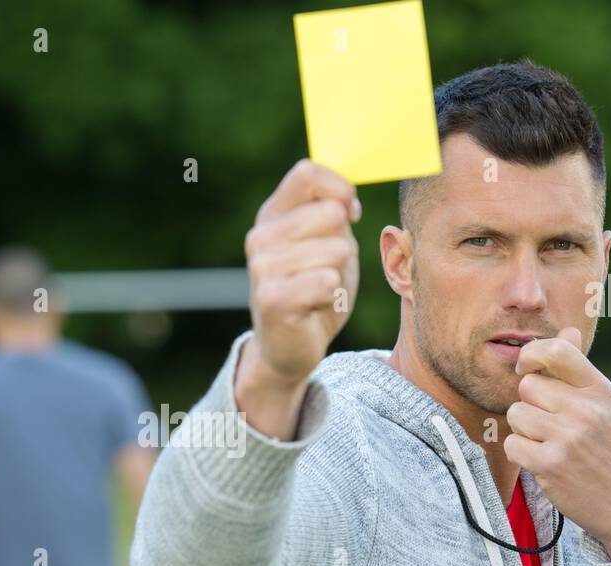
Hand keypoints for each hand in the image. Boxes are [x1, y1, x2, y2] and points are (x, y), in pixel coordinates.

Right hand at [237, 160, 360, 437]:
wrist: (290, 347)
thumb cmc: (314, 290)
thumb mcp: (329, 242)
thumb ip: (334, 213)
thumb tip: (345, 200)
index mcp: (273, 215)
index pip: (308, 173)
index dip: (340, 189)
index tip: (349, 214)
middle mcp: (260, 236)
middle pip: (330, 212)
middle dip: (344, 244)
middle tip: (328, 270)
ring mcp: (262, 267)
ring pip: (335, 249)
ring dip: (339, 275)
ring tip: (320, 291)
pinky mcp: (271, 298)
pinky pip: (326, 281)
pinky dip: (333, 297)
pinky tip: (315, 307)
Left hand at [504, 327, 610, 559]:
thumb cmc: (605, 445)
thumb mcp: (602, 403)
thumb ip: (578, 369)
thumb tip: (567, 331)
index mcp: (599, 389)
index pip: (556, 351)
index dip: (532, 354)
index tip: (527, 368)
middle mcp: (585, 410)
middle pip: (527, 386)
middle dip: (530, 403)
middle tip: (548, 422)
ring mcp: (567, 437)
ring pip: (516, 414)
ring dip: (524, 429)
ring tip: (548, 442)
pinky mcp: (549, 463)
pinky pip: (512, 442)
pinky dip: (520, 452)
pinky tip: (541, 459)